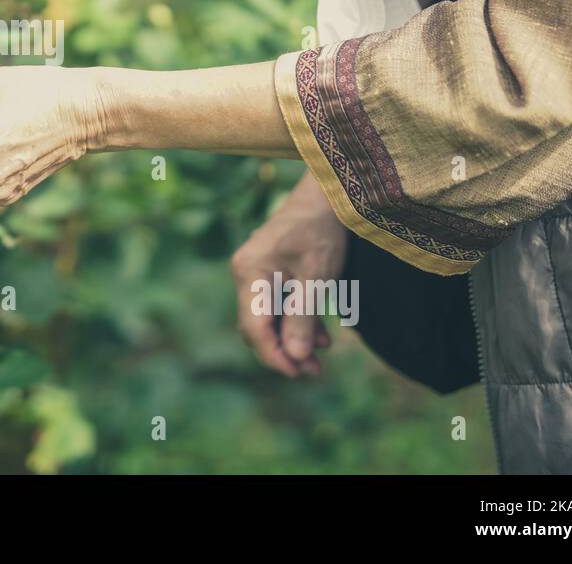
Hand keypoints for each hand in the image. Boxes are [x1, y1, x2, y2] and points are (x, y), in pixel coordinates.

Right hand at [230, 171, 346, 377]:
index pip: (254, 328)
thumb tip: (294, 357)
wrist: (326, 196)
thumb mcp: (316, 277)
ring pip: (268, 317)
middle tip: (315, 371)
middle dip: (284, 351)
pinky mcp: (269, 270)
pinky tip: (319, 334)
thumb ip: (302, 318)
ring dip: (293, 338)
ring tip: (322, 355)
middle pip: (257, 326)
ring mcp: (255, 271)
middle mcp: (245, 273)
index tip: (298, 374)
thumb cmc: (320, 231)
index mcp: (250, 273)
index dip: (274, 356)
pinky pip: (276, 304)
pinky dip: (296, 321)